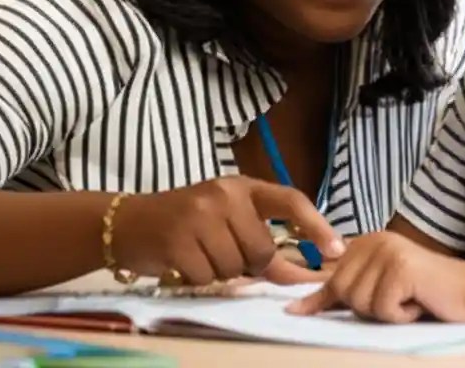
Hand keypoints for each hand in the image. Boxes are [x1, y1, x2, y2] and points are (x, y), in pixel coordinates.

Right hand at [109, 177, 343, 285]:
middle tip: (221, 251)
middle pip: (261, 251)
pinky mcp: (178, 239)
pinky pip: (208, 277)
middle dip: (247, 263)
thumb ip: (263, 243)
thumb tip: (303, 275)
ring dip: (220, 272)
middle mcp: (223, 195)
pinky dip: (198, 278)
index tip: (337, 249)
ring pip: (235, 268)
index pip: (289, 200)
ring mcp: (199, 215)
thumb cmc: (185, 222)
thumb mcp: (225, 221)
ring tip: (199, 253)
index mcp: (240, 186)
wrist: (127, 222)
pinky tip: (183, 261)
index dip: (316, 225)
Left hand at [287, 232, 464, 322]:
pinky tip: (418, 302)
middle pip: (342, 292)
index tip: (295, 313)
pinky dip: (401, 316)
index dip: (319, 301)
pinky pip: (382, 308)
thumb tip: (297, 308)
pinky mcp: (401, 267)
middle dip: (366, 308)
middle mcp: (374, 241)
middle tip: (396, 302)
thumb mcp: (378, 290)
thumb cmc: (425, 295)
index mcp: (365, 243)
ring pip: (360, 303)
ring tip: (409, 300)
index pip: (331, 278)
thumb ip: (344, 293)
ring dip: (386, 313)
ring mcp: (388, 252)